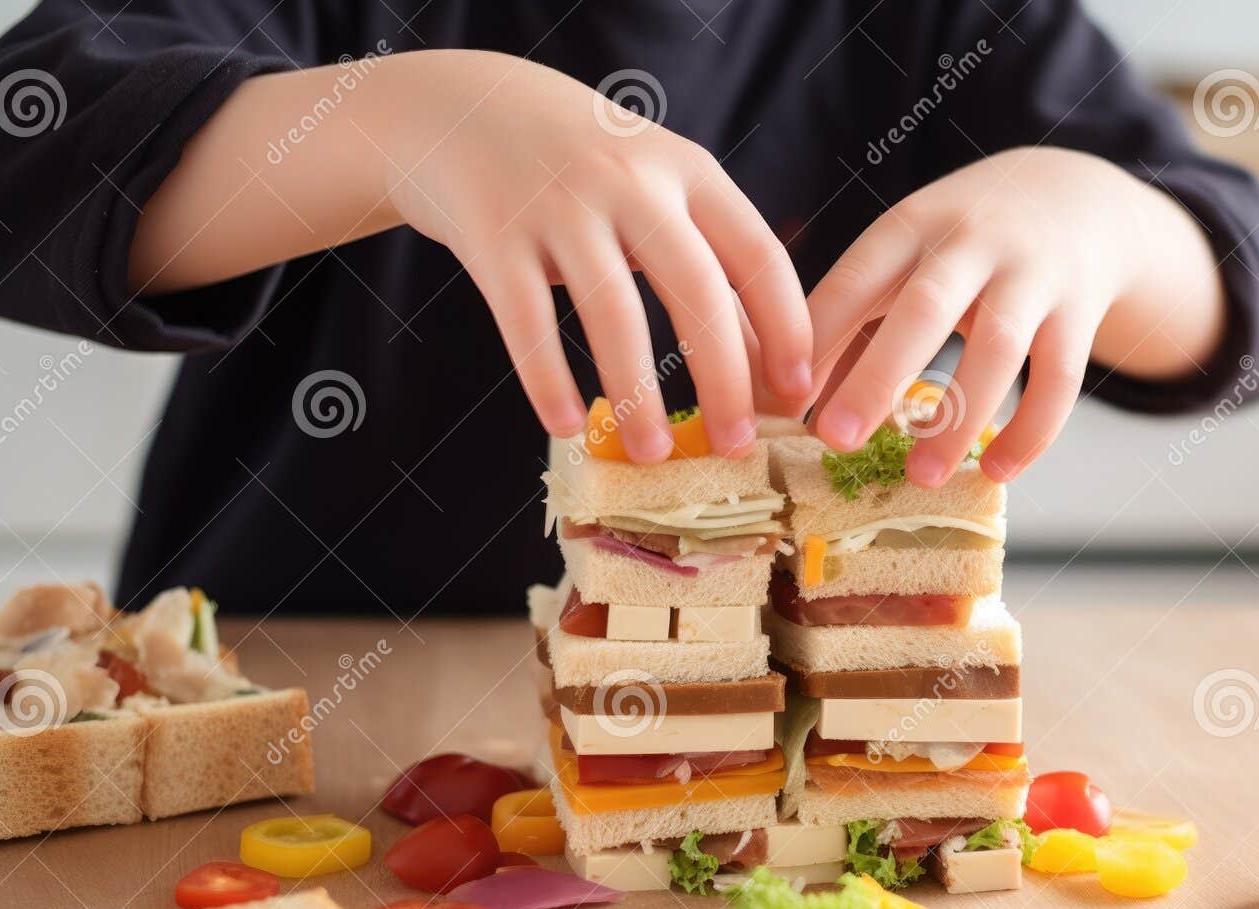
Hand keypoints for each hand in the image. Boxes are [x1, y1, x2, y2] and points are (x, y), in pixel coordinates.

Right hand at [379, 53, 811, 458]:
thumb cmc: (580, 165)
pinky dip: (548, 380)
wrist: (460, 104)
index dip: (786, 328)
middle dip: (724, 377)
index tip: (799, 393)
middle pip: (696, 289)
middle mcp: (630, 181)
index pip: (758, 254)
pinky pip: (527, 321)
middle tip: (736, 446)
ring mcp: (559, 204)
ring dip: (638, 394)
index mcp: (687, 170)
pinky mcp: (493, 232)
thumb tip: (765, 366)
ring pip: (613, 312)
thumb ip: (709, 263)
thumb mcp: (656, 189)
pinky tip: (565, 426)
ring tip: (654, 454)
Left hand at [807, 147, 1224, 483]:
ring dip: (958, 418)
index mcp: (911, 226)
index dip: (818, 336)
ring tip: (921, 478)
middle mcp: (971, 242)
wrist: (1074, 196)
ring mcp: (1032, 273)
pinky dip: (1032, 430)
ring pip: (998, 347)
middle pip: (924, 309)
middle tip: (835, 439)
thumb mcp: (903, 261)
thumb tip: (791, 406)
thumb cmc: (961, 245)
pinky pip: (1060, 379)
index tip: (783, 399)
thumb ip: (849, 324)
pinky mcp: (1078, 311)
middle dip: (877, 376)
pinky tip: (998, 472)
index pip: (857, 278)